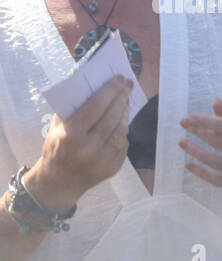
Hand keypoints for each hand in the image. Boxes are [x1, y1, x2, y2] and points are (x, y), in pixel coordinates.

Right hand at [26, 76, 132, 209]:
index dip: (110, 90)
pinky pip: (123, 144)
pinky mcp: (113, 167)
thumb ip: (71, 109)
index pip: (96, 106)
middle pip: (113, 116)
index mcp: (71, 134)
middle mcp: (88, 147)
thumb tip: (92, 86)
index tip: (119, 79)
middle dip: (121, 98)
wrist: (59, 182)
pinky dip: (122, 132)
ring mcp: (103, 159)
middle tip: (127, 85)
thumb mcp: (56, 128)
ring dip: (125, 114)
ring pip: (122, 130)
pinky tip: (121, 123)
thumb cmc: (57, 148)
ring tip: (125, 102)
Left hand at [179, 98, 221, 188]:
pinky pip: (219, 181)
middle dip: (199, 133)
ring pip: (217, 163)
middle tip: (184, 125)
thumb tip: (214, 102)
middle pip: (220, 143)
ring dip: (197, 152)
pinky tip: (189, 164)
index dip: (206, 121)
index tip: (189, 118)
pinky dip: (202, 174)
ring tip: (183, 143)